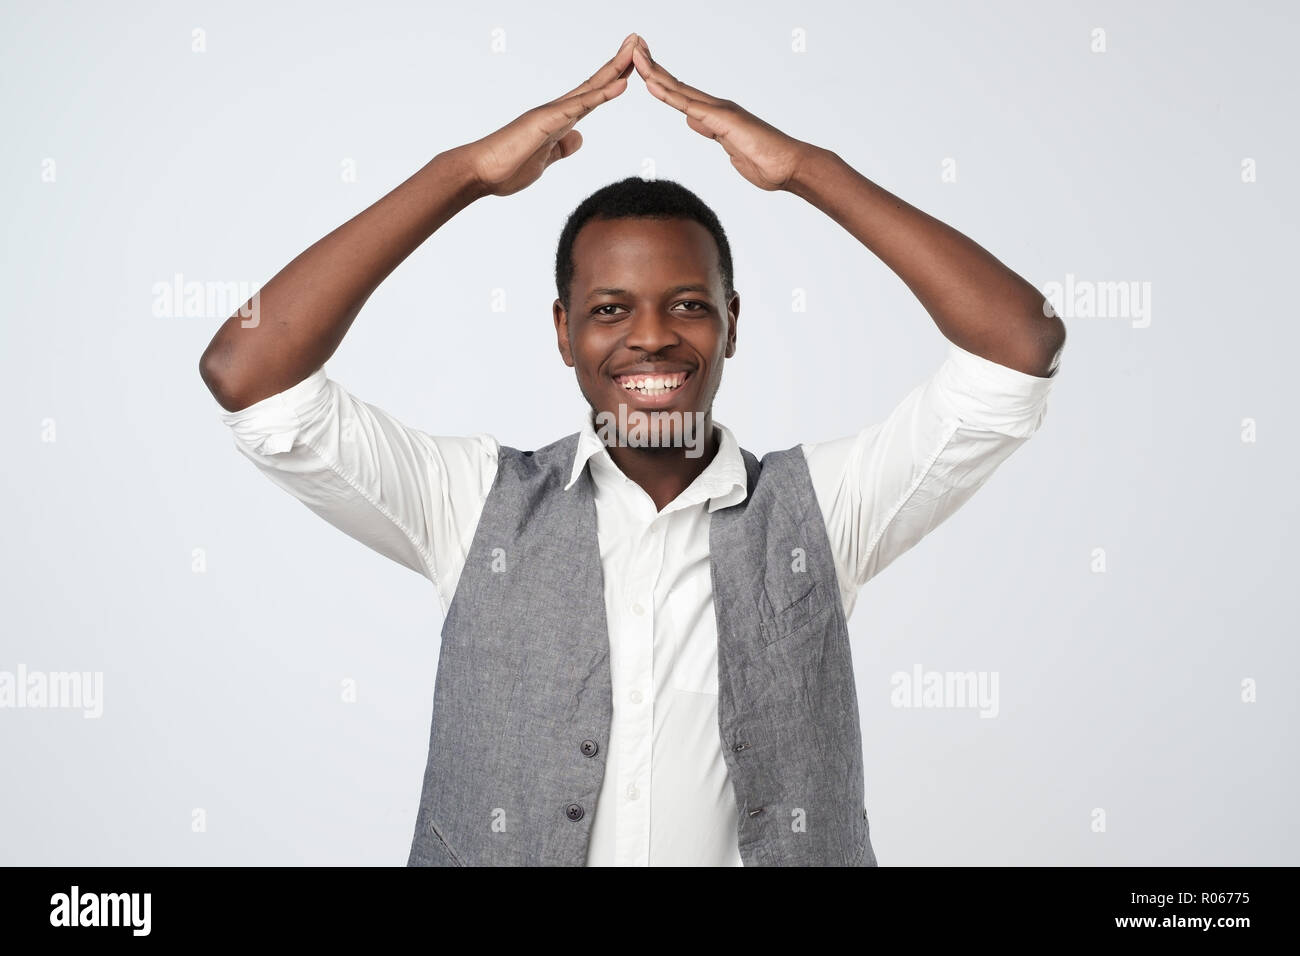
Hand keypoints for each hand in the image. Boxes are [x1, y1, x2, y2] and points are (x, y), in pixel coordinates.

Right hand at [458, 34, 637, 196]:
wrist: (478, 173)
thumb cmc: (506, 168)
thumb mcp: (545, 160)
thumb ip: (562, 148)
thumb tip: (580, 138)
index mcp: (558, 121)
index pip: (592, 96)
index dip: (612, 81)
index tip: (632, 66)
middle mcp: (556, 111)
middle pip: (594, 83)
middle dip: (618, 63)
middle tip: (639, 40)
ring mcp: (551, 114)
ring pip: (590, 88)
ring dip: (615, 68)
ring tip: (635, 48)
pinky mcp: (545, 122)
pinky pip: (578, 107)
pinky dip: (601, 95)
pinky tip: (620, 85)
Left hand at [631, 37, 813, 191]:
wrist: (789, 166)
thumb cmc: (765, 161)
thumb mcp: (729, 146)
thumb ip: (712, 132)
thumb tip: (693, 121)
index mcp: (716, 115)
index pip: (680, 94)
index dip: (660, 80)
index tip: (641, 67)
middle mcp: (716, 107)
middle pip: (676, 85)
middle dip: (652, 66)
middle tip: (632, 46)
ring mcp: (720, 111)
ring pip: (679, 90)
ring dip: (655, 72)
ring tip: (635, 54)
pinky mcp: (723, 121)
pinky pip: (690, 107)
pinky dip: (669, 95)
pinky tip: (653, 85)